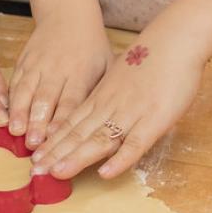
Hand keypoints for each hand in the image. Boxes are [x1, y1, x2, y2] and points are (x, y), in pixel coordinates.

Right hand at [7, 9, 110, 149]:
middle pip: (46, 98)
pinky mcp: (23, 62)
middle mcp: (57, 69)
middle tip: (32, 143)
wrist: (67, 12)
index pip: (71, 100)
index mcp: (80, 72)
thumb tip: (109, 122)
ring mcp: (37, 65)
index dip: (62, 120)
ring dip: (20, 113)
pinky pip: (14, 82)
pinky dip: (9, 100)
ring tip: (15, 131)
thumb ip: (104, 92)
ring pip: (26, 91)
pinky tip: (4, 116)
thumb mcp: (107, 64)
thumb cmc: (92, 45)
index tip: (55, 138)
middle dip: (38, 122)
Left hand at [30, 33, 202, 179]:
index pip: (71, 123)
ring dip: (76, 157)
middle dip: (55, 154)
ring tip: (56, 173)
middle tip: (35, 172)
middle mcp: (110, 106)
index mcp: (101, 96)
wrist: (176, 38)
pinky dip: (120, 160)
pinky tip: (105, 173)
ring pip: (99, 139)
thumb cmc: (152, 56)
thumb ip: (110, 95)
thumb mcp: (121, 76)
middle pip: (78, 133)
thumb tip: (102, 111)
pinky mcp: (154, 120)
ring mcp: (131, 113)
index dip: (53, 142)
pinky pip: (135, 143)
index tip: (36, 157)